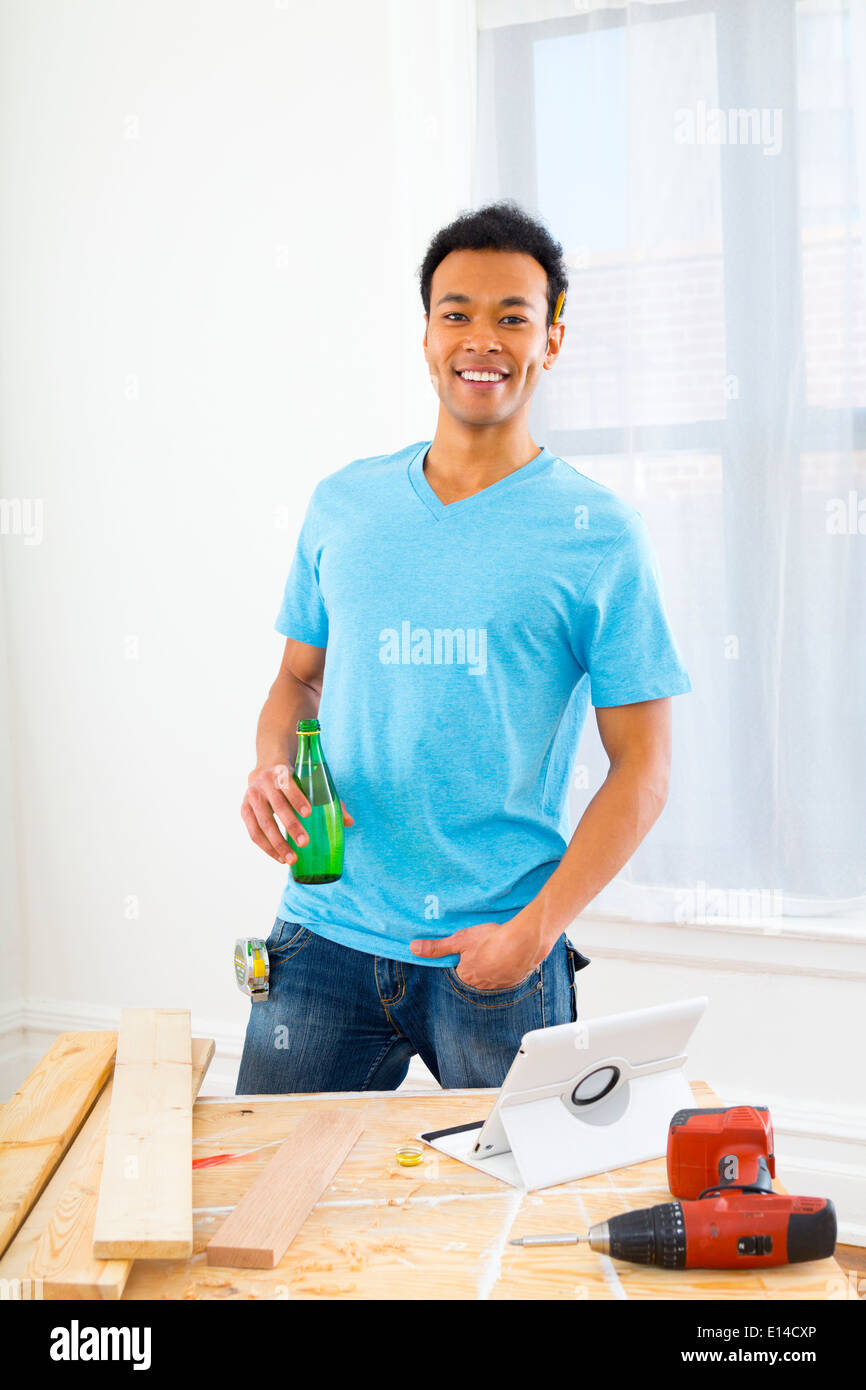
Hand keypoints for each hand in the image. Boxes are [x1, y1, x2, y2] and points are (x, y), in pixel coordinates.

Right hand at [241, 763, 353, 864]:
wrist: (264, 769)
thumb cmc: (294, 780)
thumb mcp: (309, 781)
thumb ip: (329, 800)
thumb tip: (349, 822)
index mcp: (280, 772)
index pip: (288, 785)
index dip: (297, 798)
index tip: (309, 813)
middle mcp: (263, 784)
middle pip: (277, 807)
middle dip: (291, 826)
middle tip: (305, 843)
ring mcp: (251, 797)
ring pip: (263, 824)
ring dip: (277, 844)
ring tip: (292, 860)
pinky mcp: (244, 810)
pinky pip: (254, 833)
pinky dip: (267, 848)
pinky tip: (280, 858)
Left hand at [409, 915, 547, 990]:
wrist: (523, 943)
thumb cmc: (490, 940)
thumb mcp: (459, 940)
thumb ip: (437, 947)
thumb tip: (413, 948)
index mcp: (466, 976)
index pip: (459, 971)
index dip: (463, 960)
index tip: (468, 951)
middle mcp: (481, 985)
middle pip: (475, 976)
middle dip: (478, 965)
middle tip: (484, 950)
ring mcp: (499, 985)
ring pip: (491, 977)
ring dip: (493, 967)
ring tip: (496, 951)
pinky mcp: (515, 981)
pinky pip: (507, 977)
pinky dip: (507, 968)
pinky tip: (510, 956)